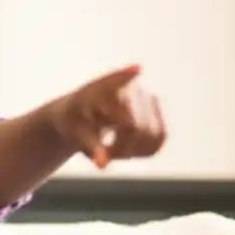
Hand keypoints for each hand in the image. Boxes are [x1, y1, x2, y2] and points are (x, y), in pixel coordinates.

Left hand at [48, 64, 166, 169]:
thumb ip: (90, 147)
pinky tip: (126, 151)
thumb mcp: (75, 134)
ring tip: (110, 152)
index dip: (126, 76)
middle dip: (121, 148)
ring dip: (132, 151)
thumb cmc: (73, 122)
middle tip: (102, 155)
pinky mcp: (155, 111)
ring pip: (152, 134)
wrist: (81, 116)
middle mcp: (129, 88)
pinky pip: (160, 138)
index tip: (136, 68)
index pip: (115, 83)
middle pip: (136, 126)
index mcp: (101, 88)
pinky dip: (144, 151)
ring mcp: (146, 98)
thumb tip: (103, 165)